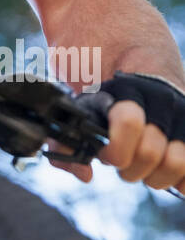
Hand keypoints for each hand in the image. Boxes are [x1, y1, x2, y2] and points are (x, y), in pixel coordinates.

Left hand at [47, 72, 184, 194]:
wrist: (137, 58)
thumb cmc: (105, 90)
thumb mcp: (80, 104)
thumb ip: (65, 140)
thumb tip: (85, 175)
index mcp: (129, 89)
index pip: (129, 122)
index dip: (115, 150)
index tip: (106, 155)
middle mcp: (163, 100)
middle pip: (150, 153)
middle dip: (130, 169)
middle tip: (122, 162)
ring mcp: (184, 115)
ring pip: (177, 164)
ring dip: (156, 177)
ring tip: (144, 168)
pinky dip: (181, 181)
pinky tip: (166, 174)